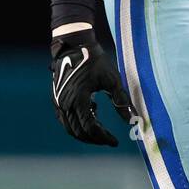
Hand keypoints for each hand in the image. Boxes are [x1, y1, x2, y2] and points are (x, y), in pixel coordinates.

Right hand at [50, 27, 132, 146]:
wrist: (74, 46)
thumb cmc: (95, 61)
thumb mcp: (112, 80)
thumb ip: (122, 101)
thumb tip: (132, 120)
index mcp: (79, 99)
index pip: (90, 128)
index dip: (103, 138)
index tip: (115, 141)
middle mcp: (65, 103)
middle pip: (78, 132)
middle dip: (95, 139)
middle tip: (109, 140)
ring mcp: (58, 102)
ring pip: (70, 128)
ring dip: (85, 133)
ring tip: (101, 131)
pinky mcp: (56, 99)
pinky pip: (65, 119)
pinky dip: (77, 123)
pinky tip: (92, 114)